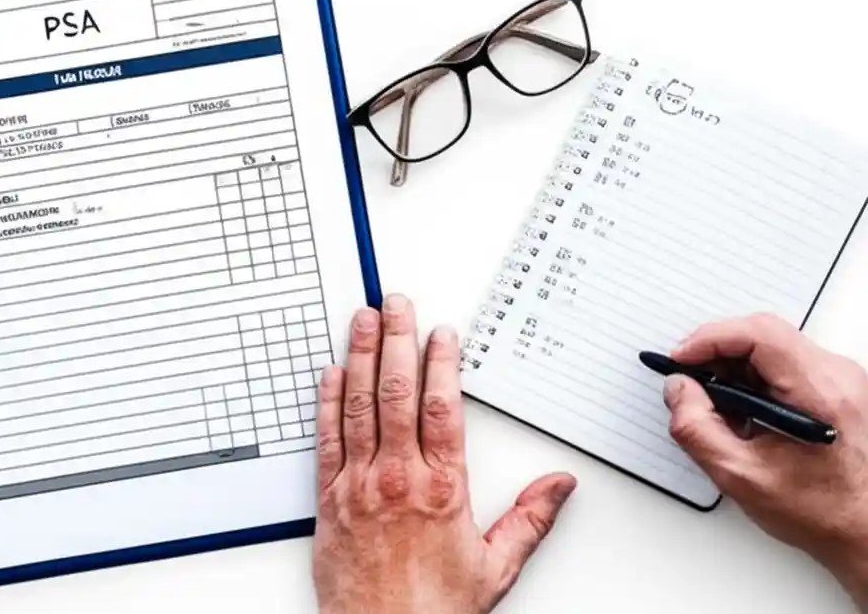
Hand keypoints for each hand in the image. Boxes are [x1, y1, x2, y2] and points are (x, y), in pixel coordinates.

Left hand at [312, 294, 576, 613]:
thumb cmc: (433, 609)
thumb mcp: (496, 567)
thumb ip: (529, 519)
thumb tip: (560, 485)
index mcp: (442, 488)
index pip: (441, 408)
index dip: (440, 363)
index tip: (440, 333)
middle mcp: (398, 478)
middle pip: (396, 393)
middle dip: (396, 341)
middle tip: (395, 304)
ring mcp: (358, 485)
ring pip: (358, 406)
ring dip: (359, 357)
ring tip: (361, 320)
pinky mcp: (328, 499)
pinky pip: (327, 439)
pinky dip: (327, 401)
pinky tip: (330, 373)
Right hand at [664, 313, 867, 606]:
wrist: (866, 531)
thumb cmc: (821, 512)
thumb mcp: (741, 476)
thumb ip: (697, 429)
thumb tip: (678, 390)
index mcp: (820, 392)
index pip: (759, 334)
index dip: (710, 338)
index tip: (681, 359)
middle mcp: (838, 376)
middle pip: (764, 335)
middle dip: (717, 352)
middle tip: (688, 380)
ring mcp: (842, 380)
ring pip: (773, 349)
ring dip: (735, 369)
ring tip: (718, 408)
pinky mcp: (838, 388)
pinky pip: (786, 366)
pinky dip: (755, 380)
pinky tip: (744, 414)